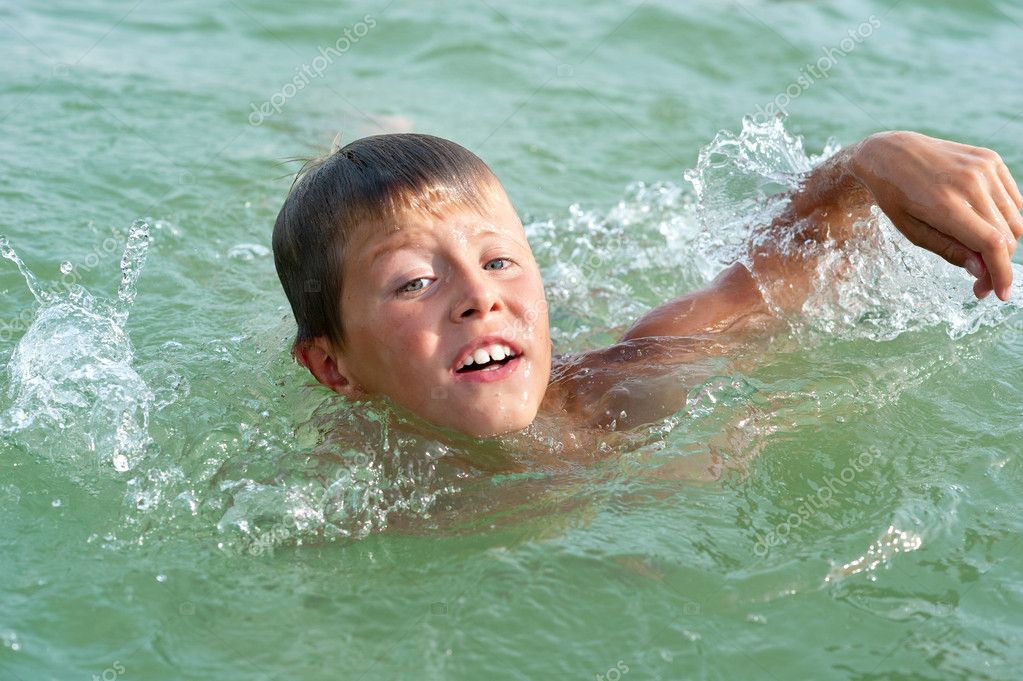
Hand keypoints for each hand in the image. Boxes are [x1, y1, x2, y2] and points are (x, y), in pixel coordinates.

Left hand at [849, 131, 1022, 300]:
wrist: (890, 153)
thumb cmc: (896, 197)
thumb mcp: (911, 231)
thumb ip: (949, 250)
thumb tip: (983, 270)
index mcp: (946, 204)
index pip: (991, 244)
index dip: (1001, 273)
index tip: (999, 295)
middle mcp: (970, 182)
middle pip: (1007, 235)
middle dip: (998, 264)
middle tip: (980, 281)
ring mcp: (983, 167)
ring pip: (1014, 218)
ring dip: (1004, 243)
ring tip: (979, 253)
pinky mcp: (990, 159)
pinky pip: (1013, 198)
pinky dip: (1005, 218)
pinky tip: (983, 226)